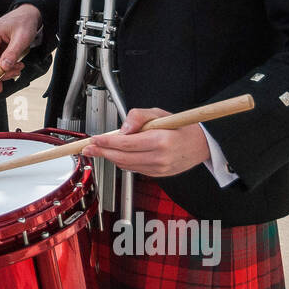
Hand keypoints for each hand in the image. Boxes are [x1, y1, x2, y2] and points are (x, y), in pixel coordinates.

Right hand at [0, 3, 39, 92]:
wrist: (25, 15)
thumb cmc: (25, 23)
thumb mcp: (23, 38)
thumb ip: (12, 53)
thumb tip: (3, 67)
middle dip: (1, 73)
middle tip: (19, 70)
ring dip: (3, 70)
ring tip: (19, 66)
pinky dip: (2, 66)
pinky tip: (14, 64)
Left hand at [80, 107, 211, 177]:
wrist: (201, 144)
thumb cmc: (180, 127)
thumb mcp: (159, 114)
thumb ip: (138, 117)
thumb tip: (123, 129)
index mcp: (160, 140)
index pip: (126, 143)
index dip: (107, 141)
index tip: (95, 138)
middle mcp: (160, 157)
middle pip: (123, 157)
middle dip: (102, 152)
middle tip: (88, 148)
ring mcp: (159, 169)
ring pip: (126, 165)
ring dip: (110, 158)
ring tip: (99, 150)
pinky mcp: (158, 175)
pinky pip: (135, 169)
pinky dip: (123, 162)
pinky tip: (117, 155)